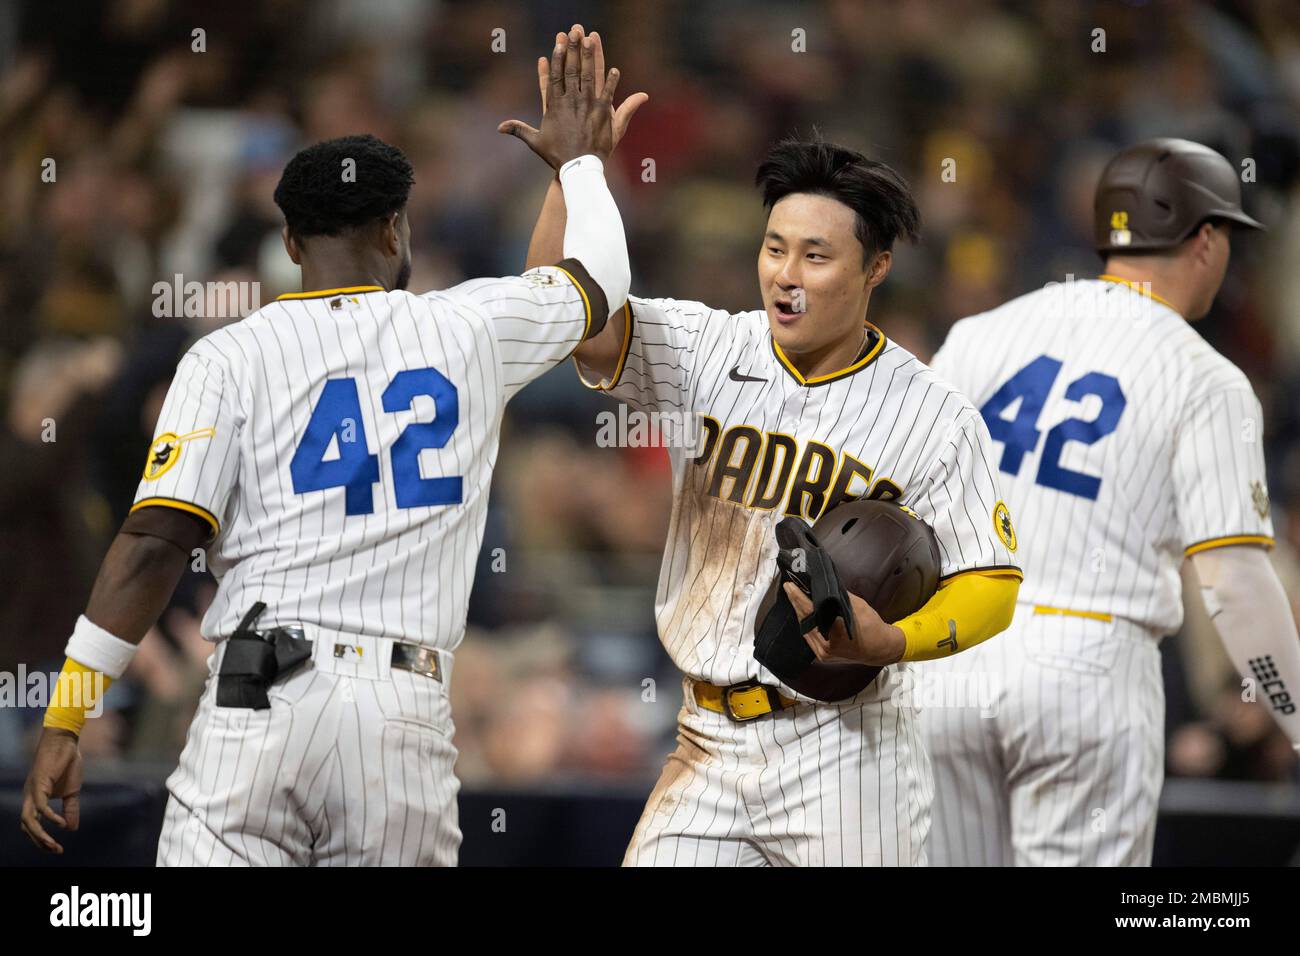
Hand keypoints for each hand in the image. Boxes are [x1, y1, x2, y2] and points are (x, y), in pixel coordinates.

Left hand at [19, 728, 82, 853]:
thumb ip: (71, 809)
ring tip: (55, 844)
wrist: (65, 742)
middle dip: (40, 842)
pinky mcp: (39, 785)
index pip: (31, 825)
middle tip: (57, 850)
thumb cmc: (67, 764)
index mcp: (35, 799)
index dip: (40, 839)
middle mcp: (29, 797)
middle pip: (26, 827)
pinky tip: (61, 824)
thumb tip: (71, 829)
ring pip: (28, 821)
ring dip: (40, 836)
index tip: (57, 848)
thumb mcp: (72, 792)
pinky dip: (50, 818)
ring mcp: (32, 791)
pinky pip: (41, 807)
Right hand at [497, 27, 627, 167]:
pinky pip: (608, 94)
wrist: (577, 168)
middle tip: (574, 32)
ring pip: (589, 76)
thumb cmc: (556, 156)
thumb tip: (499, 127)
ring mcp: (588, 106)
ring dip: (590, 57)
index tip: (558, 43)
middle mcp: (571, 101)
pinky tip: (614, 69)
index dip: (557, 58)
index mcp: (555, 105)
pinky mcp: (603, 114)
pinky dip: (612, 82)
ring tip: (591, 40)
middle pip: (571, 70)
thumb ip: (519, 130)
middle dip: (572, 49)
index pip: (555, 76)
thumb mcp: (535, 141)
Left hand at [782, 582, 904, 666]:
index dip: (798, 597)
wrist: (880, 648)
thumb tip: (823, 585)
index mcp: (835, 632)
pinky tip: (804, 614)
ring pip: (805, 630)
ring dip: (800, 614)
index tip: (790, 586)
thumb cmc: (872, 627)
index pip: (810, 611)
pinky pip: (810, 637)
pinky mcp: (823, 656)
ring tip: (795, 598)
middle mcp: (826, 645)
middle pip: (805, 621)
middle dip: (796, 603)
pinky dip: (806, 624)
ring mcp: (823, 653)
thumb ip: (838, 596)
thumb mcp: (857, 606)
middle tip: (789, 588)